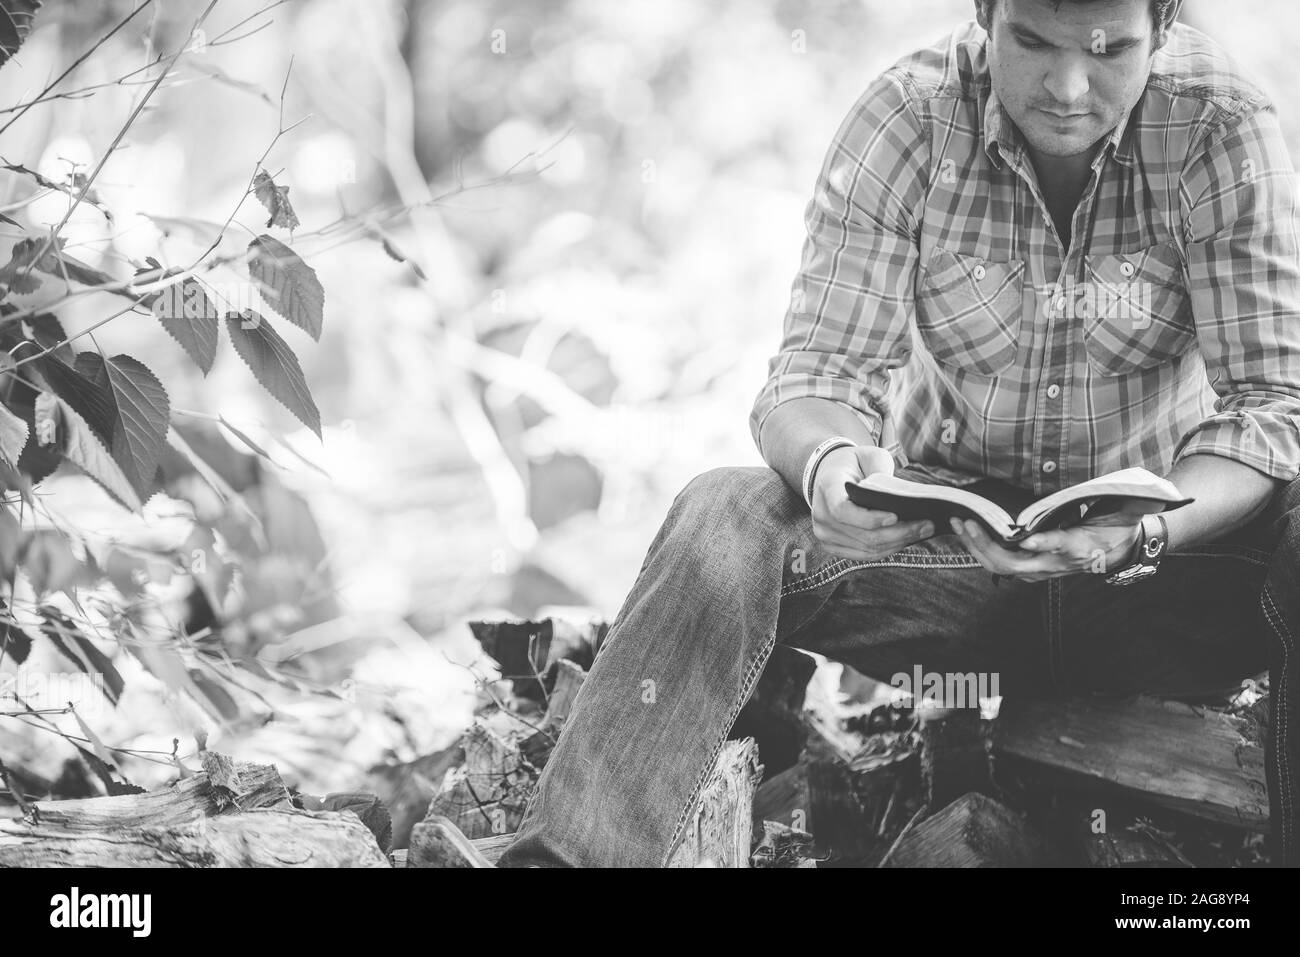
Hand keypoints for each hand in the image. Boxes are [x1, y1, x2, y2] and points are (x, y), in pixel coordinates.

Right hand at [811, 445, 934, 559]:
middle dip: (899, 533)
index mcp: (827, 487)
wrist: (831, 475)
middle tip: (927, 525)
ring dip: (898, 543)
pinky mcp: (832, 546)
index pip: (842, 510)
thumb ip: (881, 470)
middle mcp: (820, 514)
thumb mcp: (869, 455)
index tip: (895, 516)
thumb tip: (898, 496)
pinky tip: (905, 539)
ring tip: (923, 531)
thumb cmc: (856, 464)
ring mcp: (824, 533)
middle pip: (862, 535)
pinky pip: (864, 555)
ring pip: (867, 548)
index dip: (868, 518)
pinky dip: (888, 549)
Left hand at [949, 502, 1150, 581]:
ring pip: (1000, 567)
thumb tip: (1133, 498)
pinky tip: (966, 532)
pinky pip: (999, 564)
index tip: (1027, 539)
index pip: (1059, 547)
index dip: (1044, 544)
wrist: (1118, 553)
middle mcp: (1054, 564)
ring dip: (976, 547)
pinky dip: (980, 549)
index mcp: (1077, 548)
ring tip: (958, 523)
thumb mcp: (1122, 515)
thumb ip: (1123, 505)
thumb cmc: (1116, 529)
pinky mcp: (1030, 568)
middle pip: (1013, 563)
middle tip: (967, 522)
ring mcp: (1039, 569)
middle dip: (986, 545)